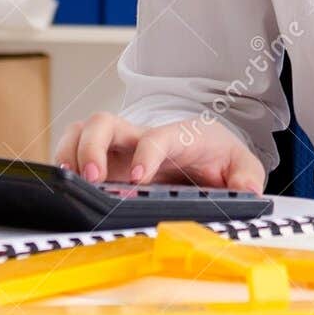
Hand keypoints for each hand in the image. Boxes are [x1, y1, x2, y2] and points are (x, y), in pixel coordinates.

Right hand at [54, 112, 266, 192]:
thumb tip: (249, 192)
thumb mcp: (241, 163)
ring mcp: (119, 149)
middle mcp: (140, 138)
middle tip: (94, 179)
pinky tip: (67, 185)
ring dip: (71, 153)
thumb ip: (247, 175)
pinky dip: (64, 162)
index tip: (138, 178)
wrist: (205, 147)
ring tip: (73, 182)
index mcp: (175, 136)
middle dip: (92, 147)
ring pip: (83, 131)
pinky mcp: (105, 162)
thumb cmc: (217, 153)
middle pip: (104, 122)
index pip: (156, 137)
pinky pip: (74, 149)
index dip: (145, 153)